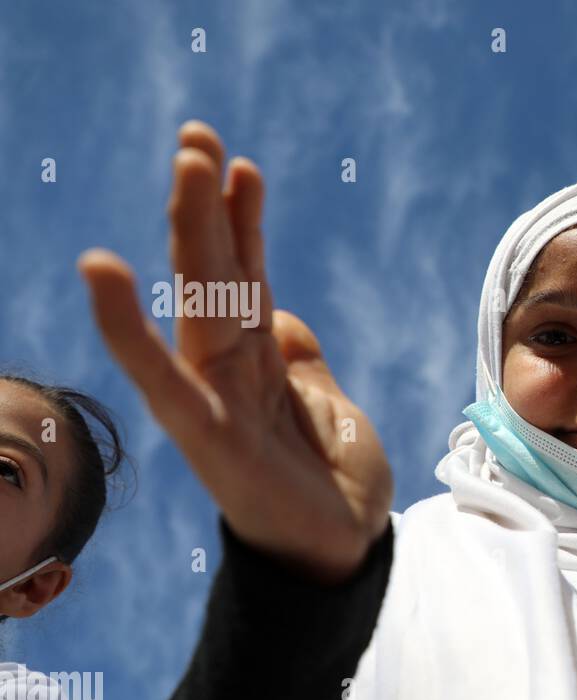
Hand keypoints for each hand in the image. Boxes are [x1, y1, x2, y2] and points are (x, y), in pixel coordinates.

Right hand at [79, 121, 393, 583]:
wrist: (344, 556)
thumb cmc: (335, 488)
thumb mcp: (329, 408)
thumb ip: (301, 360)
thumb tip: (280, 315)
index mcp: (263, 361)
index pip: (248, 276)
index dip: (244, 222)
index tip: (241, 165)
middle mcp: (232, 369)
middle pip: (216, 274)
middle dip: (208, 206)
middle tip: (198, 134)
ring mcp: (216, 397)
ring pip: (200, 300)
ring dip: (191, 231)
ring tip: (188, 163)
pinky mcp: (208, 434)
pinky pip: (164, 375)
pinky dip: (128, 327)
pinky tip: (101, 271)